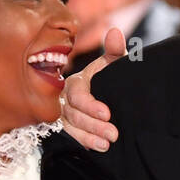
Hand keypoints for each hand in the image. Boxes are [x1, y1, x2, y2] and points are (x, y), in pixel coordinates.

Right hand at [60, 27, 125, 150]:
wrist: (107, 95)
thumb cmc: (107, 77)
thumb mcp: (112, 65)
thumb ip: (115, 51)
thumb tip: (115, 32)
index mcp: (76, 81)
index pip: (77, 94)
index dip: (90, 104)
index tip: (107, 113)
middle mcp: (65, 98)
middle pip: (75, 113)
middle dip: (94, 124)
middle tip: (114, 134)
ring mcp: (64, 115)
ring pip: (72, 127)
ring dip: (89, 136)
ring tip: (107, 144)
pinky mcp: (66, 128)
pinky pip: (71, 137)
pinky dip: (85, 142)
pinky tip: (99, 148)